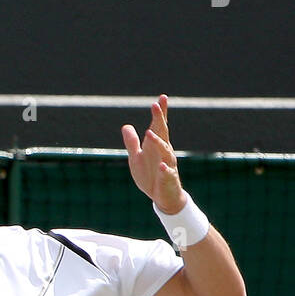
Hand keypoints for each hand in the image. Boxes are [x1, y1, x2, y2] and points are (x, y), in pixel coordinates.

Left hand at [121, 95, 184, 214]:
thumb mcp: (136, 158)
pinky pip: (168, 173)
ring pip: (165, 151)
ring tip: (149, 133)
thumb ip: (132, 143)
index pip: (159, 126)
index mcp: (156, 146)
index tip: (161, 98)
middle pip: (163, 133)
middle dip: (160, 119)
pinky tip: (162, 166)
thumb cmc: (150, 176)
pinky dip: (165, 170)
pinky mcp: (168, 179)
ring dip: (157, 142)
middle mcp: (164, 152)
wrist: (162, 197)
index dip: (160, 113)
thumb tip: (125, 126)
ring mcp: (168, 165)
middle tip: (156, 105)